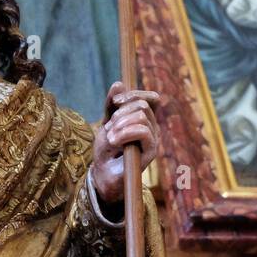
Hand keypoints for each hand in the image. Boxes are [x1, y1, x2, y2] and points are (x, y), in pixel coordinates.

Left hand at [91, 82, 160, 206]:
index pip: (149, 98)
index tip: (114, 103)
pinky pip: (143, 132)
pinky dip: (125, 133)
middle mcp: (152, 127)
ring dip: (120, 124)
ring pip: (142, 117)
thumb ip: (112, 105)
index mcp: (144, 118)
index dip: (133, 94)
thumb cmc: (106, 148)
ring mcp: (153, 139)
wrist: (104, 172)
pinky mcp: (151, 151)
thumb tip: (119, 83)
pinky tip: (113, 141)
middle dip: (121, 112)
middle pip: (143, 105)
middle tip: (109, 127)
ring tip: (110, 137)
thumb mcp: (106, 122)